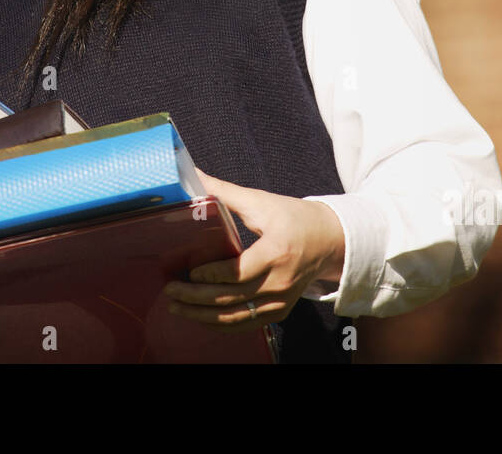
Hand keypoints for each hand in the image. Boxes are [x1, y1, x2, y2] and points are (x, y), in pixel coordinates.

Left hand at [163, 169, 345, 331]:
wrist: (331, 240)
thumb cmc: (296, 218)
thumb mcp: (262, 202)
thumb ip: (225, 192)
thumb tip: (193, 176)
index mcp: (276, 252)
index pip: (238, 272)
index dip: (210, 274)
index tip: (188, 270)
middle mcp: (280, 282)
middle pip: (232, 298)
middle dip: (196, 298)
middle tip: (170, 290)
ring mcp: (281, 300)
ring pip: (236, 317)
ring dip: (202, 316)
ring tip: (176, 308)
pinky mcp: (280, 311)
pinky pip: (247, 324)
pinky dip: (221, 324)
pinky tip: (200, 318)